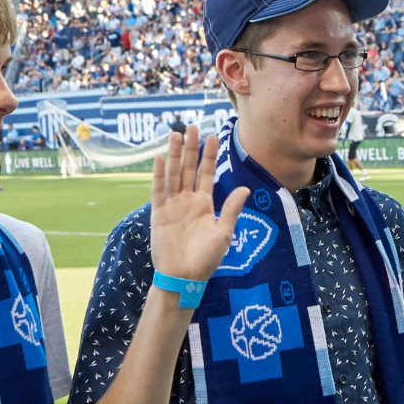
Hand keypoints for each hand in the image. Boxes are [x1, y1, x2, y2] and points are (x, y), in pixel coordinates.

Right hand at [148, 126, 249, 281]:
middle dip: (191, 148)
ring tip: (176, 134)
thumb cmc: (207, 258)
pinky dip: (159, 175)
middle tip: (191, 126)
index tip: (213, 135)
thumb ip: (231, 209)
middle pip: (188, 168)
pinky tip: (161, 158)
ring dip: (175, 155)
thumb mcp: (224, 232)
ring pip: (173, 174)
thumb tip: (245, 189)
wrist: (185, 277)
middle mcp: (188, 200)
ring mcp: (172, 205)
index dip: (209, 155)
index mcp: (205, 203)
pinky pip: (159, 190)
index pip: (207, 173)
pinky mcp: (159, 213)